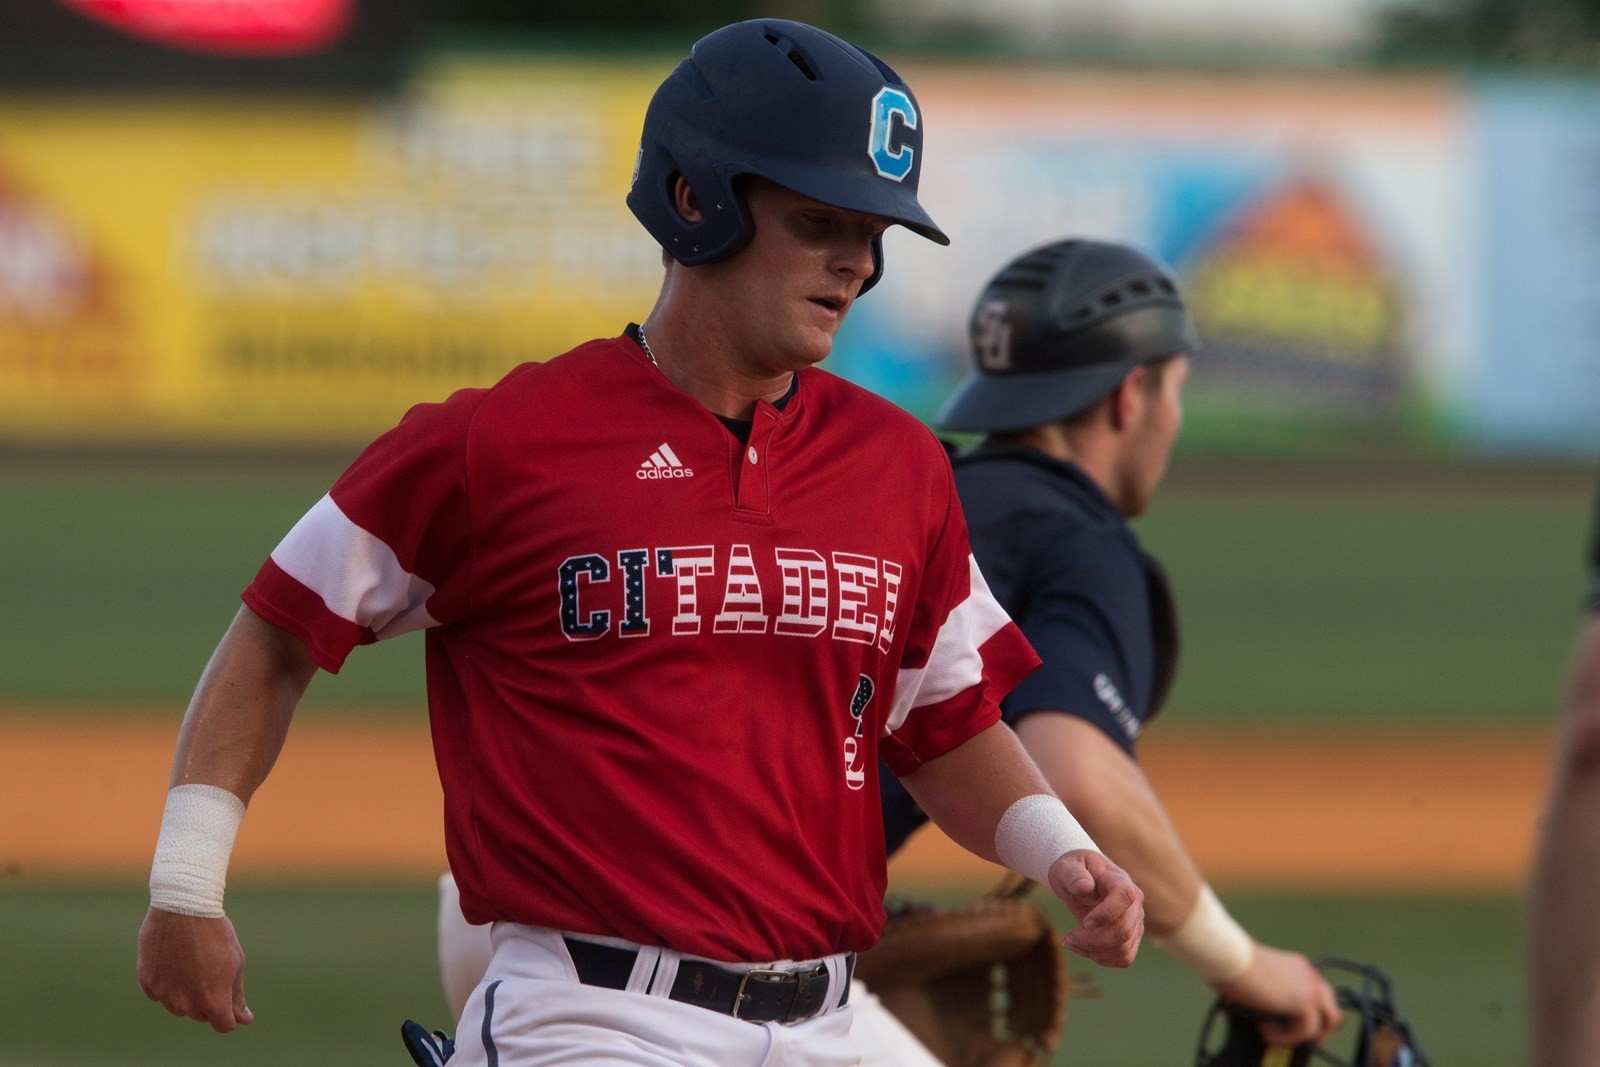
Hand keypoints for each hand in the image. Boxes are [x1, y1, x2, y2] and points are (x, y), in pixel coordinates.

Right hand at [136, 907, 253, 1032]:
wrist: (183, 907)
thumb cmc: (214, 933)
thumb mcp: (234, 962)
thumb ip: (236, 995)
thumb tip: (243, 1019)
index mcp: (212, 1000)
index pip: (223, 1025)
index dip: (231, 1015)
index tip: (232, 1002)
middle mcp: (185, 1004)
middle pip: (201, 1015)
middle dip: (209, 1000)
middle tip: (211, 971)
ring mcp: (164, 994)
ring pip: (179, 1006)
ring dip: (187, 993)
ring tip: (193, 963)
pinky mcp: (147, 983)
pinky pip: (160, 993)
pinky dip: (168, 983)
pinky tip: (174, 961)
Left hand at [1047, 849, 1144, 967]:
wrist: (1081, 880)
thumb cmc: (1073, 871)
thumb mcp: (1065, 868)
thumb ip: (1073, 875)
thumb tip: (1084, 887)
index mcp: (1119, 880)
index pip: (1125, 897)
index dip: (1107, 914)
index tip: (1085, 922)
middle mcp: (1134, 902)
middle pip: (1124, 930)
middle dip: (1093, 940)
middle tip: (1068, 938)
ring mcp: (1135, 921)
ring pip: (1124, 949)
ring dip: (1094, 952)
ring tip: (1071, 942)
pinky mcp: (1131, 937)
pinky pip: (1124, 958)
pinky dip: (1102, 959)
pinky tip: (1083, 949)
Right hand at [1214, 944, 1341, 1045]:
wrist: (1231, 958)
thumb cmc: (1231, 963)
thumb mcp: (1251, 979)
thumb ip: (1253, 993)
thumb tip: (1231, 1010)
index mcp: (1297, 966)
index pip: (1315, 992)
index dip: (1303, 1010)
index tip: (1281, 1020)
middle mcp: (1308, 975)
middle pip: (1331, 1005)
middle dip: (1321, 1025)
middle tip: (1303, 1037)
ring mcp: (1311, 988)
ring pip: (1329, 1020)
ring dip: (1307, 1034)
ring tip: (1283, 1038)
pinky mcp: (1305, 1002)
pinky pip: (1307, 1031)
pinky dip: (1288, 1037)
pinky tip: (1268, 1033)